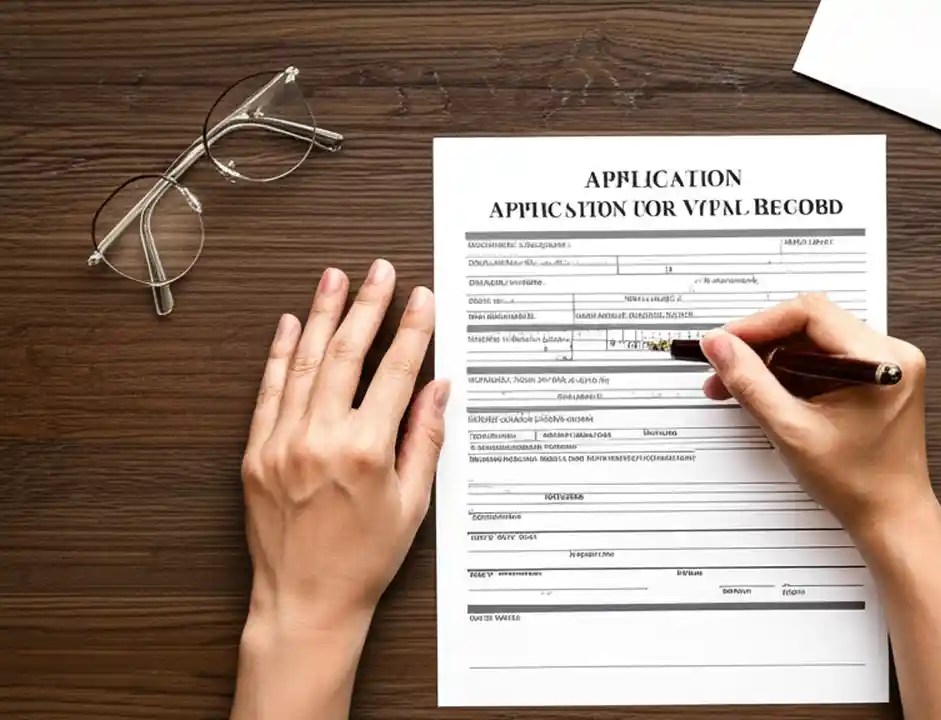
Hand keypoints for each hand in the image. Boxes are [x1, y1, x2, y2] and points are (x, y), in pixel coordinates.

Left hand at [239, 259, 447, 642]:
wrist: (306, 601)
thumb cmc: (364, 560)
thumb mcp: (412, 503)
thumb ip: (425, 439)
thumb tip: (439, 390)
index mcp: (366, 450)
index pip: (396, 372)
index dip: (412, 329)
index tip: (421, 298)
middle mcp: (321, 439)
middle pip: (346, 353)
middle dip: (366, 305)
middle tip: (378, 270)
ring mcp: (282, 443)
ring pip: (303, 362)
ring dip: (320, 315)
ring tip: (333, 278)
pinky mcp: (255, 453)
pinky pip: (269, 390)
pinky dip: (279, 354)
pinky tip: (288, 324)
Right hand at [699, 293, 930, 539]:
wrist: (891, 517)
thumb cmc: (860, 484)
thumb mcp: (793, 432)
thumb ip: (751, 384)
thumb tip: (720, 347)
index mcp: (881, 360)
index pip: (811, 313)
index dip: (760, 324)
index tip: (726, 341)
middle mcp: (889, 354)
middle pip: (810, 325)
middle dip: (761, 345)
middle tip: (724, 365)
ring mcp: (883, 366)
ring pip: (813, 343)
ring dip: (771, 360)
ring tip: (736, 384)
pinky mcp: (873, 379)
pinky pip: (823, 361)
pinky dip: (790, 373)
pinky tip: (764, 391)